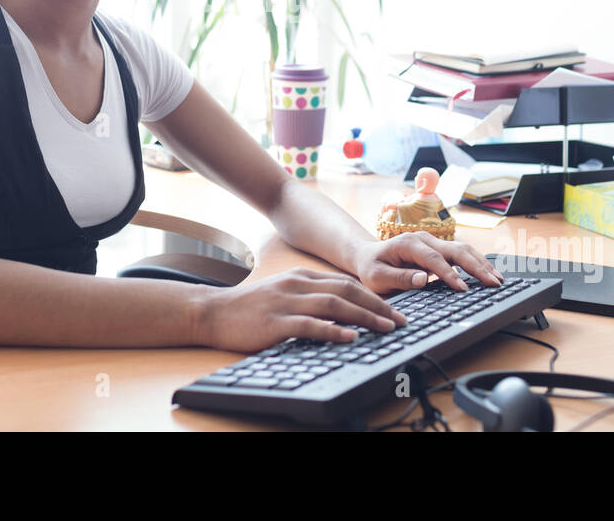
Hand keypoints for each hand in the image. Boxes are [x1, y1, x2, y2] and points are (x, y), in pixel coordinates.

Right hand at [194, 267, 408, 353]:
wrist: (213, 312)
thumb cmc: (249, 306)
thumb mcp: (283, 292)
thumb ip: (310, 297)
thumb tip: (342, 311)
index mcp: (301, 276)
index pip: (346, 283)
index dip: (373, 296)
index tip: (394, 310)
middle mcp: (298, 284)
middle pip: (347, 291)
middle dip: (378, 306)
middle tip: (400, 320)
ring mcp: (287, 302)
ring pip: (335, 305)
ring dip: (364, 317)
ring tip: (385, 328)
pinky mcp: (276, 322)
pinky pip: (311, 325)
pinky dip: (333, 330)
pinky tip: (350, 336)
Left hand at [350, 233, 503, 293]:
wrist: (368, 256)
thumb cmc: (372, 267)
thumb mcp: (377, 277)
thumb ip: (399, 278)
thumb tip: (423, 280)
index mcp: (408, 243)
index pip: (434, 259)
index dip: (450, 274)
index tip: (463, 289)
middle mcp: (424, 238)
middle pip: (456, 250)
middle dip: (476, 266)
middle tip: (493, 283)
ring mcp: (433, 242)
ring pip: (463, 249)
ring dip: (481, 264)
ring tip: (497, 279)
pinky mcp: (439, 249)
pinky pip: (461, 254)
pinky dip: (476, 263)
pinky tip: (488, 274)